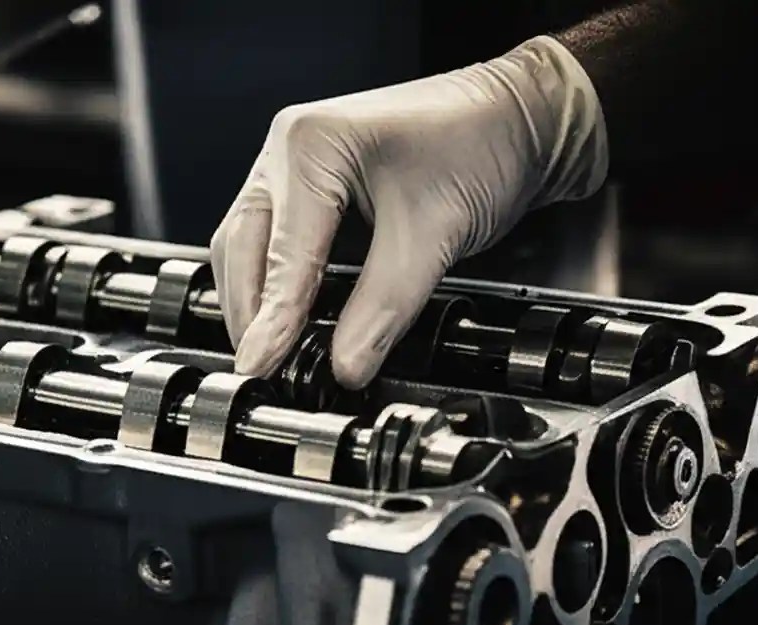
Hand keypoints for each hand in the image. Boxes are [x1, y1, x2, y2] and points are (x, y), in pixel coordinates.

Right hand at [210, 36, 607, 388]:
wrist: (516, 120)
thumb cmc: (481, 146)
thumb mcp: (432, 236)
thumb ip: (384, 307)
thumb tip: (346, 365)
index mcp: (310, 146)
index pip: (282, 252)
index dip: (272, 319)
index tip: (261, 366)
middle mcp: (288, 148)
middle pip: (241, 247)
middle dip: (249, 313)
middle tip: (261, 371)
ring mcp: (290, 163)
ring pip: (245, 244)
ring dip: (254, 299)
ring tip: (269, 353)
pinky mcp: (304, 183)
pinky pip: (269, 238)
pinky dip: (272, 282)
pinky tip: (284, 317)